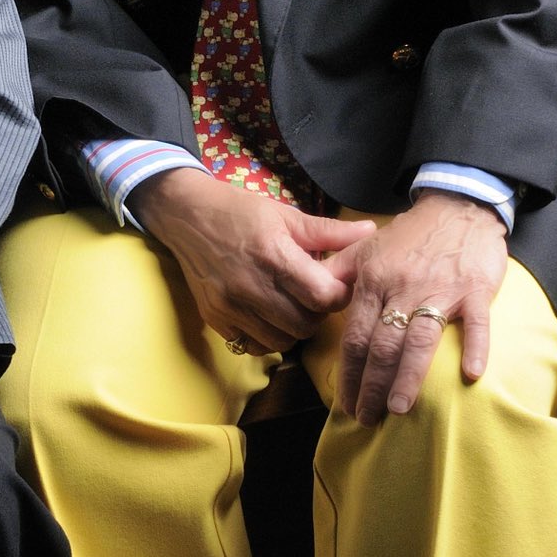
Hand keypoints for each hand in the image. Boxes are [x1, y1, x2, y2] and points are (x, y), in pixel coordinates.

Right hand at [131, 168, 376, 351]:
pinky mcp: (216, 320)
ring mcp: (230, 307)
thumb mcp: (285, 214)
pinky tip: (267, 315)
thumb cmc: (240, 210)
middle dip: (318, 313)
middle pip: (306, 324)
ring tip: (291, 305)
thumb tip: (371, 232)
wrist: (185, 215)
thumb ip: (329, 231)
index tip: (337, 285)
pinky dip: (267, 336)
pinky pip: (254, 345)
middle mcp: (251, 285)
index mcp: (273, 254)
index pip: (322, 296)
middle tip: (314, 295)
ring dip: (294, 328)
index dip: (338, 294)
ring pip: (283, 341)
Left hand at [336, 192, 507, 423]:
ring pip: (420, 340)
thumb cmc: (410, 234)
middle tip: (366, 417)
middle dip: (372, 385)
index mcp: (375, 280)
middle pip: (383, 344)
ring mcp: (441, 289)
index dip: (349, 371)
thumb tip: (315, 296)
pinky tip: (471, 375)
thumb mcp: (367, 247)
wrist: (456, 205)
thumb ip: (340, 273)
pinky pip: (476, 323)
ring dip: (408, 377)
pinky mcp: (475, 289)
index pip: (356, 334)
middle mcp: (403, 287)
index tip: (345, 402)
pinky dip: (475, 348)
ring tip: (398, 409)